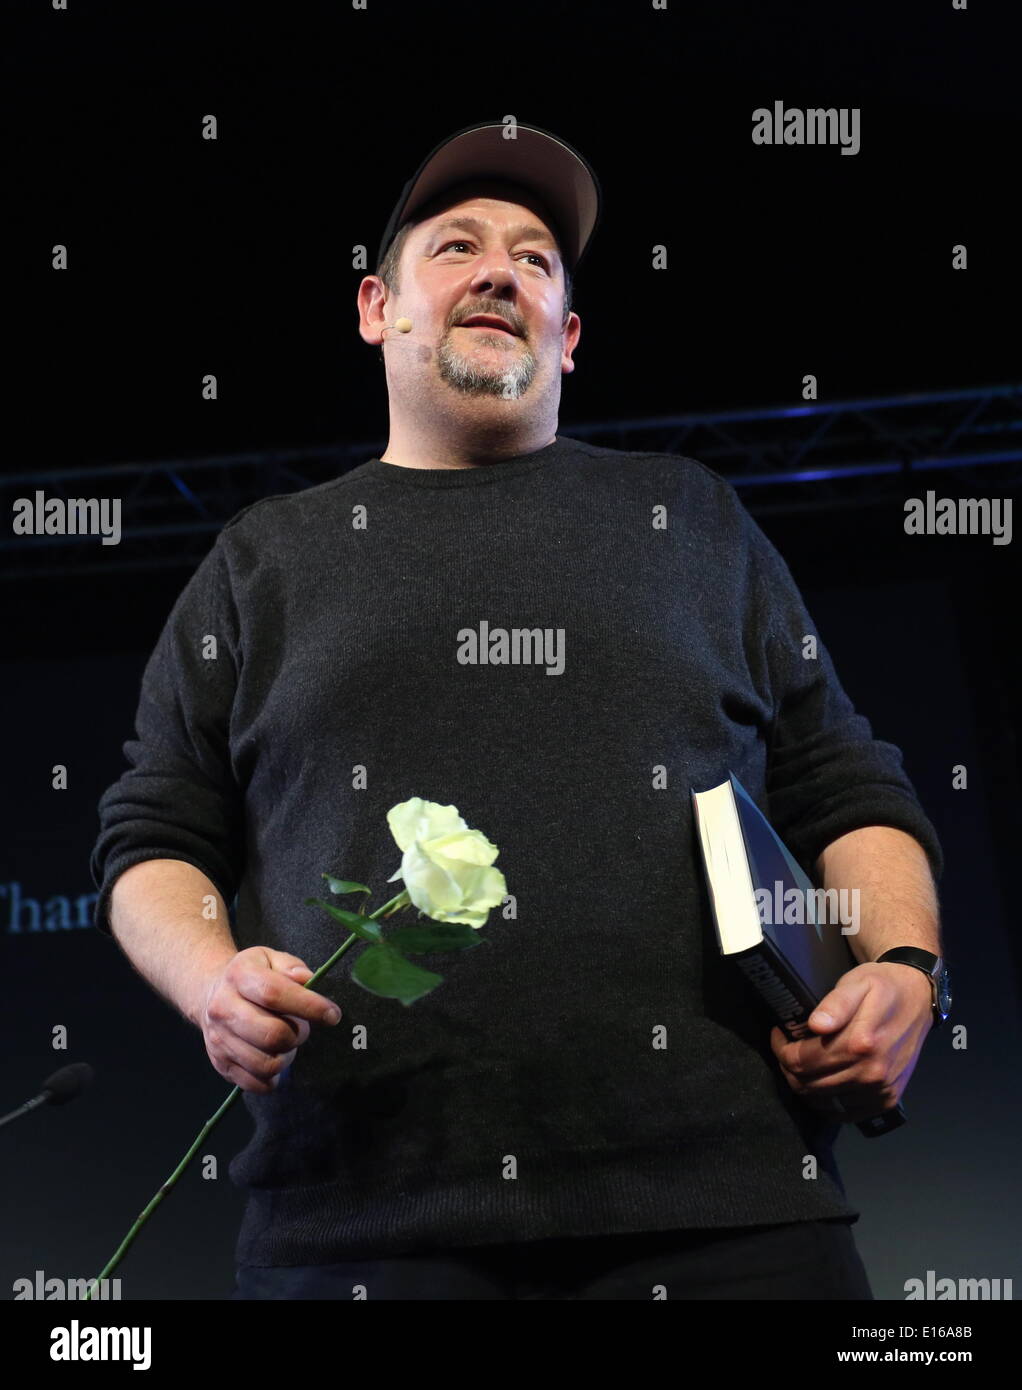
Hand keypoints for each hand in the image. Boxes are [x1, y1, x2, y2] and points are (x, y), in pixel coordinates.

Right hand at [199, 946, 341, 1093]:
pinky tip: (274, 1057)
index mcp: (239, 976)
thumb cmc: (251, 975)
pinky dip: (274, 1077)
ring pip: (266, 1064)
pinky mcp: (221, 1064)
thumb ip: (291, 967)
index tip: (333, 1015)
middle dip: (299, 1034)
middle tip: (301, 1027)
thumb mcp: (270, 958)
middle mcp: (223, 1008)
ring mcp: (219, 1039)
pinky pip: (256, 1084)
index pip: (274, 993)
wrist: (209, 993)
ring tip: (286, 1041)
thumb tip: (307, 980)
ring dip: (287, 1056)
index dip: (308, 1006)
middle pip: (272, 1034)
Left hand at [769, 961, 933, 1122]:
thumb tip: (817, 1025)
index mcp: (860, 1043)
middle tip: (788, 1049)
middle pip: (807, 1085)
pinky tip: (822, 1082)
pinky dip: (827, 1102)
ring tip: (805, 1062)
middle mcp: (871, 1073)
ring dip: (805, 1085)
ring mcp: (880, 1090)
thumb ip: (835, 1003)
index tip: (779, 1035)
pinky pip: (844, 1113)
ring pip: (821, 1101)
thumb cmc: (882, 987)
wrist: (918, 999)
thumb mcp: (856, 983)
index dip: (781, 1050)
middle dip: (789, 1068)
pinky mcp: (887, 1100)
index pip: (801, 1061)